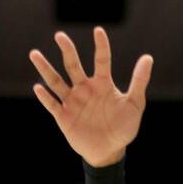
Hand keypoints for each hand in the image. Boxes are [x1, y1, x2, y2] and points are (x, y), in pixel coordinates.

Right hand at [29, 26, 152, 166]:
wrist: (110, 152)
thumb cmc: (123, 128)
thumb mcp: (134, 105)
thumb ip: (139, 81)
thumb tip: (148, 58)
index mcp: (102, 84)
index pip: (101, 60)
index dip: (101, 46)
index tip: (98, 32)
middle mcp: (84, 88)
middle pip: (73, 65)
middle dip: (67, 51)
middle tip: (60, 36)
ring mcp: (73, 101)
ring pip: (56, 81)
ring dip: (45, 68)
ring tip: (34, 54)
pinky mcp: (64, 116)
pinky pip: (52, 105)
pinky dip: (45, 97)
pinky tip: (38, 88)